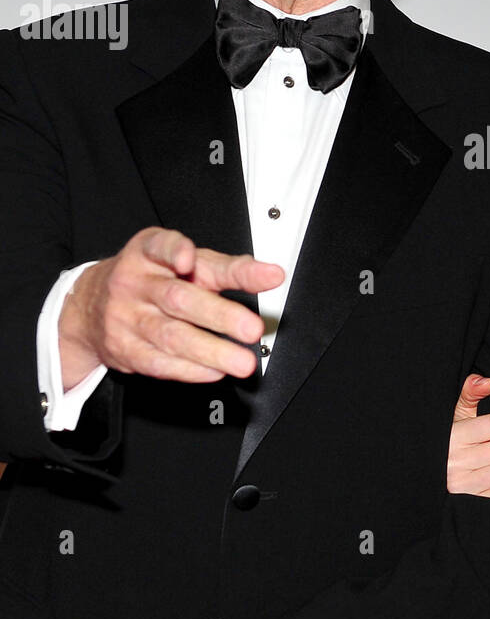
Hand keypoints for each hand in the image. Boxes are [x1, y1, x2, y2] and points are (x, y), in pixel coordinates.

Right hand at [58, 227, 284, 388]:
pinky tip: (214, 371)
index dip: (175, 251)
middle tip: (251, 328)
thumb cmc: (150, 278)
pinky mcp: (125, 349)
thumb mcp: (184, 261)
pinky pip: (158, 362)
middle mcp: (135, 282)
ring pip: (171, 336)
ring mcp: (127, 317)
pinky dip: (190, 369)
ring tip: (242, 361)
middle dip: (218, 315)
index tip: (190, 258)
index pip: (163, 247)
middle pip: (177, 298)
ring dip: (212, 351)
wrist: (90, 306)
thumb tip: (270, 274)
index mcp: (148, 252)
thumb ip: (227, 267)